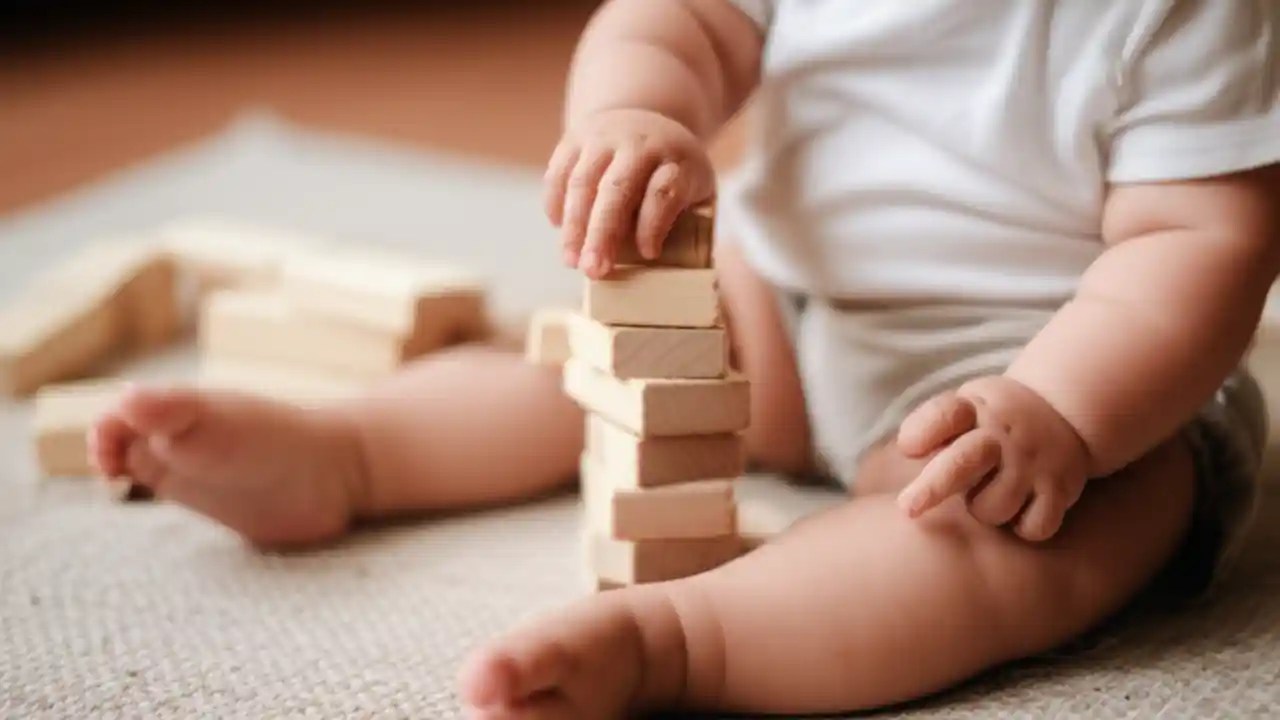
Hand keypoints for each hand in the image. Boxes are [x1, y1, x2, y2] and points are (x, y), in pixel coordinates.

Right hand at [544, 108, 714, 277]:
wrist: (646, 117)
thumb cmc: (673, 170)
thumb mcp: (695, 187)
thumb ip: (683, 219)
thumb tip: (657, 264)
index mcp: (676, 159)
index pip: (663, 191)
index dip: (653, 224)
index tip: (648, 254)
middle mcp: (639, 143)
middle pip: (617, 189)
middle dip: (602, 233)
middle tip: (594, 271)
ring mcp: (603, 137)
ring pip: (582, 182)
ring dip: (574, 226)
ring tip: (571, 260)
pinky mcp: (575, 138)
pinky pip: (559, 172)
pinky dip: (555, 203)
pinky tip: (560, 230)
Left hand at [895, 376, 1090, 541]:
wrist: (1063, 408)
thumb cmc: (995, 419)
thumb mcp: (965, 407)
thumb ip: (933, 426)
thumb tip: (907, 450)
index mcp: (972, 410)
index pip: (943, 416)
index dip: (922, 432)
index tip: (908, 449)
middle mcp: (1002, 435)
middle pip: (962, 463)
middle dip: (932, 488)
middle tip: (907, 508)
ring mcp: (1031, 463)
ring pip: (992, 508)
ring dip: (984, 510)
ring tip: (988, 494)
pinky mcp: (1058, 488)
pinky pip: (1034, 526)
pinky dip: (1024, 527)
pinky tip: (1020, 511)